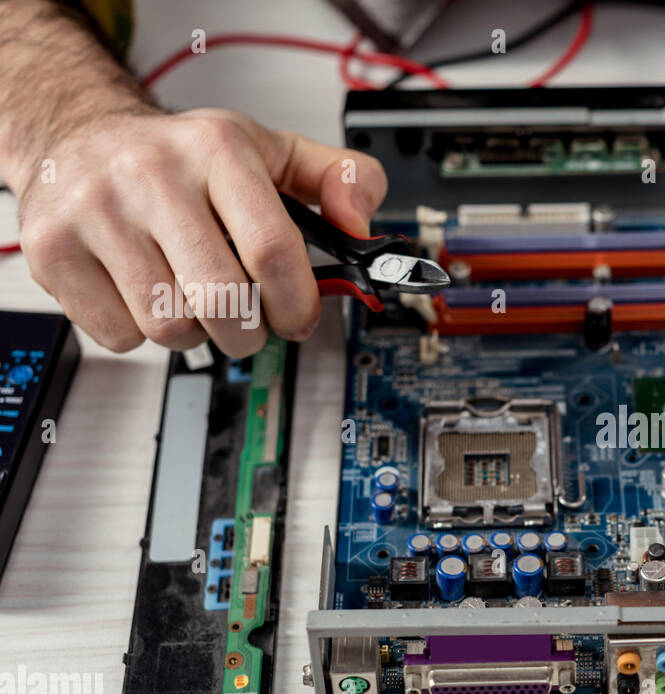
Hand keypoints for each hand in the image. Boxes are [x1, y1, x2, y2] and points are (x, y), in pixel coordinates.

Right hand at [12, 107, 386, 355]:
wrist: (80, 138)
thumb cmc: (183, 158)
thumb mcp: (271, 151)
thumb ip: (339, 180)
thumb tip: (363, 228)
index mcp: (215, 149)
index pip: (273, 249)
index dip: (297, 303)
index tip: (300, 318)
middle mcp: (150, 175)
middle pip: (223, 302)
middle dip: (250, 331)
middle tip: (249, 321)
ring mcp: (95, 212)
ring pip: (171, 327)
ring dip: (196, 332)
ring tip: (192, 297)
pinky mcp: (53, 251)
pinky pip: (121, 337)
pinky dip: (142, 334)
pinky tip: (145, 294)